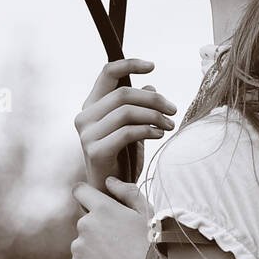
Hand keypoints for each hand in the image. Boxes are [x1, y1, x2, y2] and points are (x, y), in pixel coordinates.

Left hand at [68, 177, 153, 258]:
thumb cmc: (150, 248)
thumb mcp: (146, 215)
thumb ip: (127, 193)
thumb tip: (110, 181)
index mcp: (102, 208)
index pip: (80, 191)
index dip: (86, 196)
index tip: (92, 205)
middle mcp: (86, 224)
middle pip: (84, 221)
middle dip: (96, 228)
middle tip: (116, 241)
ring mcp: (79, 246)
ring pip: (82, 242)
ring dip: (92, 247)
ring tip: (114, 256)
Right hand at [74, 58, 175, 190]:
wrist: (110, 194)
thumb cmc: (121, 159)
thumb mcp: (131, 128)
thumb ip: (136, 107)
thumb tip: (151, 86)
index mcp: (91, 105)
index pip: (107, 73)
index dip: (129, 64)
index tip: (152, 66)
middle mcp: (85, 116)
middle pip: (123, 93)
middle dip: (153, 100)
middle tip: (173, 110)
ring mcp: (87, 133)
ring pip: (126, 111)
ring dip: (154, 116)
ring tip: (169, 125)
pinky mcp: (95, 150)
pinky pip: (127, 132)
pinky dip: (148, 130)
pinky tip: (159, 135)